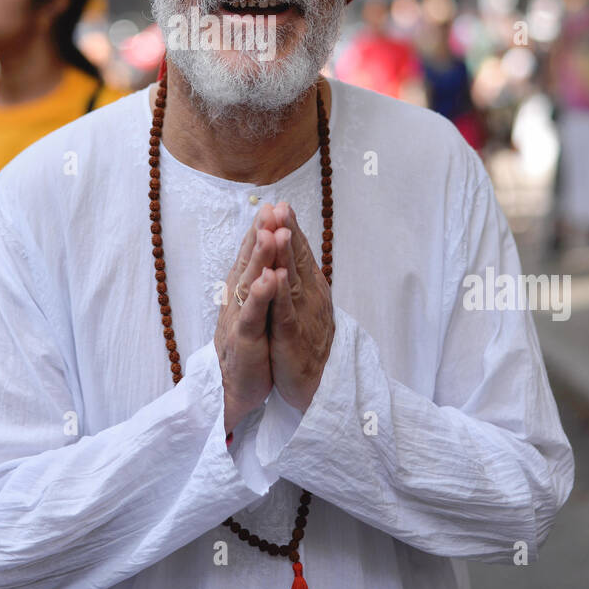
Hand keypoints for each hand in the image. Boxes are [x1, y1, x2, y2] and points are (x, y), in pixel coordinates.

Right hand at [215, 204, 278, 434]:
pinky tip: (268, 279)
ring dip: (260, 256)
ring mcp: (238, 316)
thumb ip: (257, 280)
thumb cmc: (250, 345)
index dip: (262, 229)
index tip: (275, 204)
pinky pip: (252, 314)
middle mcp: (237, 297)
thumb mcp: (255, 308)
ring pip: (249, 280)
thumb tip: (265, 253)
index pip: (252, 253)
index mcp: (243, 289)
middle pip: (249, 259)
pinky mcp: (243, 338)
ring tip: (271, 233)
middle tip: (271, 207)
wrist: (235, 388)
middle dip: (261, 232)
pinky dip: (259, 295)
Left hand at [267, 202, 334, 413]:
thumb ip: (298, 278)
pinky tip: (275, 276)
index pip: (298, 252)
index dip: (289, 228)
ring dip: (286, 255)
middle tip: (281, 207)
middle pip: (298, 259)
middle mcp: (309, 295)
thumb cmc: (306, 341)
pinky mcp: (291, 335)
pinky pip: (285, 311)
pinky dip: (281, 293)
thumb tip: (293, 251)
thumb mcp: (303, 304)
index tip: (280, 204)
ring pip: (292, 279)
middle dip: (288, 232)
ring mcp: (301, 315)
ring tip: (280, 231)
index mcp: (309, 287)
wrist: (313, 383)